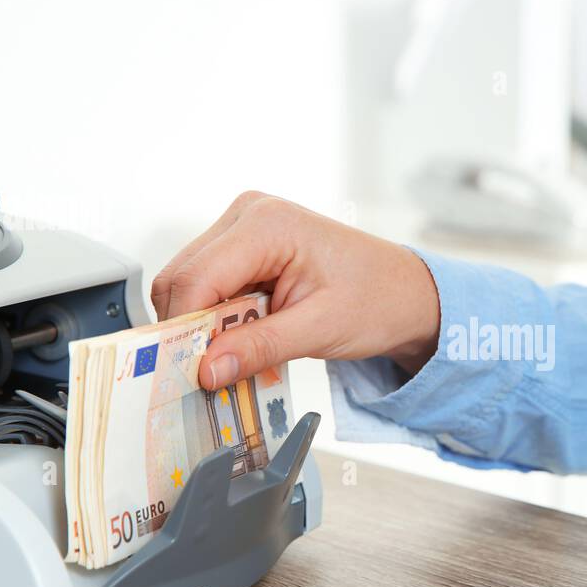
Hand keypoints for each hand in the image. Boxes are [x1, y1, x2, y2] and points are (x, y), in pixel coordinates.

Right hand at [152, 191, 440, 389]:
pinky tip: (240, 337)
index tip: (187, 372)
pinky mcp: (243, 244)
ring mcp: (244, 225)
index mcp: (268, 224)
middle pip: (182, 278)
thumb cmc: (377, 299)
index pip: (197, 279)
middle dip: (188, 329)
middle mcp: (249, 214)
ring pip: (187, 282)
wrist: (404, 292)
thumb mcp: (320, 330)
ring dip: (201, 324)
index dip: (185, 329)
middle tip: (207, 372)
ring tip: (234, 354)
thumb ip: (260, 348)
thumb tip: (207, 369)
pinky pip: (207, 284)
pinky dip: (214, 316)